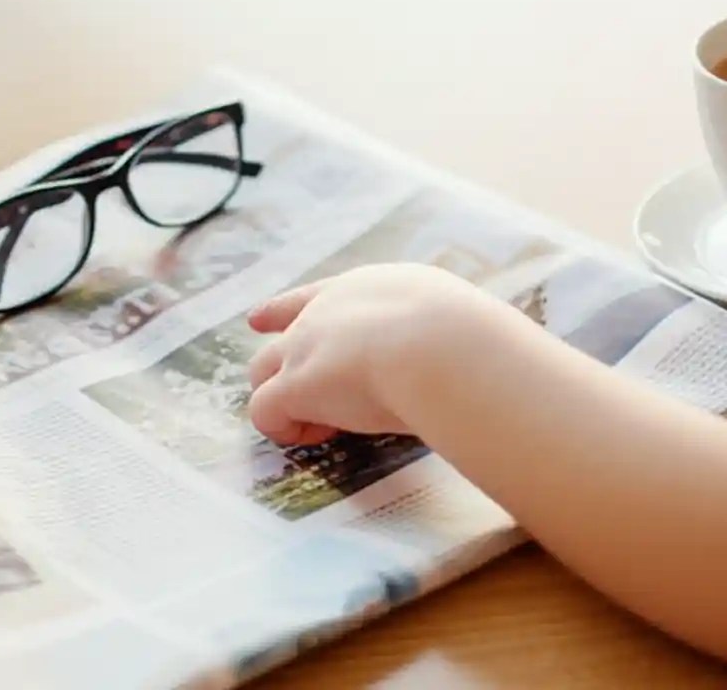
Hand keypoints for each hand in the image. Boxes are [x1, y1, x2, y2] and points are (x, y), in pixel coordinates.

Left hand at [245, 263, 503, 445]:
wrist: (445, 345)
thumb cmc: (467, 339)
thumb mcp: (451, 323)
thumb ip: (437, 338)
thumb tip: (457, 361)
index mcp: (371, 289)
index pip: (316, 297)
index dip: (284, 311)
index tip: (259, 319)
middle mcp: (328, 309)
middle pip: (280, 340)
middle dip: (286, 370)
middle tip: (315, 404)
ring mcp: (305, 345)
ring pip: (261, 372)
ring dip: (285, 402)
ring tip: (323, 428)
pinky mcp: (295, 384)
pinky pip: (265, 411)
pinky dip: (283, 429)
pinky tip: (317, 438)